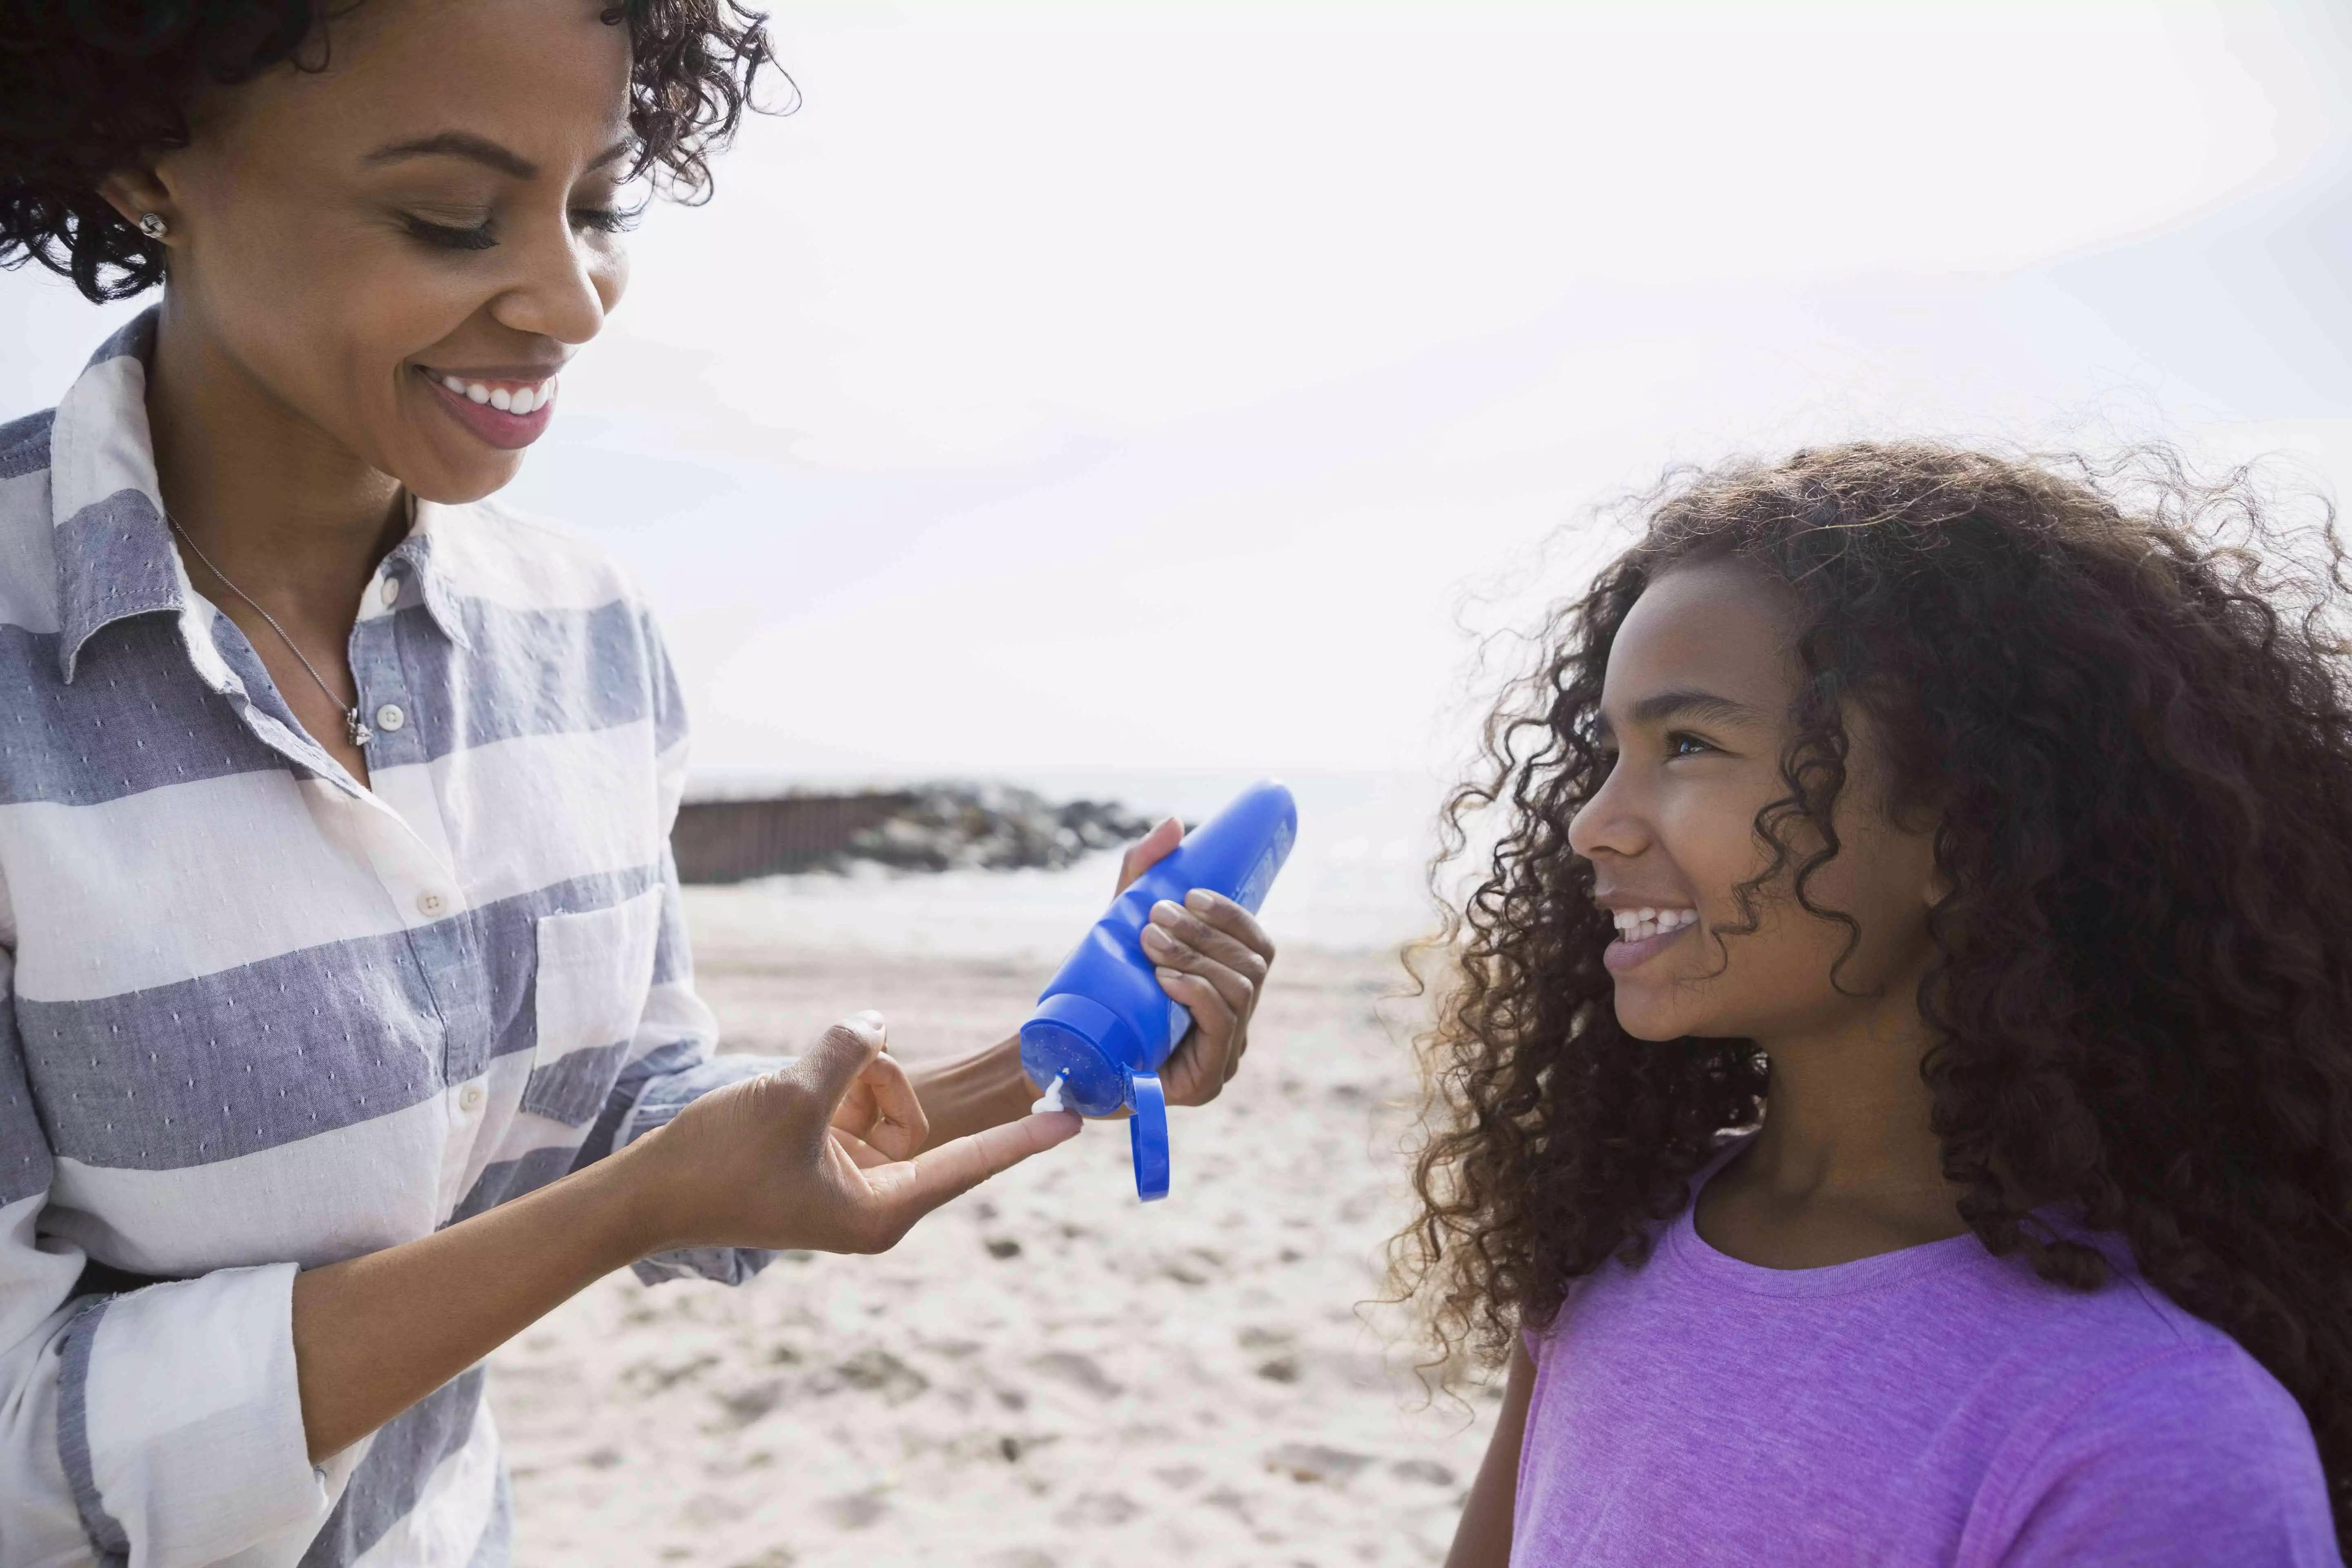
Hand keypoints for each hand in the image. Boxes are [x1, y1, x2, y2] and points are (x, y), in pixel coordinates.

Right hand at [630, 1013, 1079, 1254]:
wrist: (650, 1195)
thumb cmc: (721, 1161)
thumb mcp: (794, 1094)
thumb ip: (849, 1051)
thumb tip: (879, 1023)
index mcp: (886, 1208)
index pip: (974, 1162)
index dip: (1025, 1136)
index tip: (1075, 1120)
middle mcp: (880, 1200)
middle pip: (916, 1115)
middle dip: (870, 1082)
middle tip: (814, 1088)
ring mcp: (853, 1180)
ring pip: (881, 1101)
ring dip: (840, 1080)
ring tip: (788, 1099)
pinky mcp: (826, 1160)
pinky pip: (850, 1103)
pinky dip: (823, 1086)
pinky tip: (783, 1098)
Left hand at [1116, 818, 1278, 1105]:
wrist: (1058, 1058)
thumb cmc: (1097, 991)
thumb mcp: (1119, 926)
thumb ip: (1144, 874)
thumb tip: (1175, 823)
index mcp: (1230, 990)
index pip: (1259, 947)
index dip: (1234, 916)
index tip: (1191, 894)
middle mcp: (1236, 1026)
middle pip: (1254, 967)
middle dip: (1207, 934)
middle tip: (1157, 917)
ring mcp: (1224, 1058)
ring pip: (1241, 992)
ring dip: (1198, 957)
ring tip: (1151, 940)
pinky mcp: (1203, 1085)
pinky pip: (1221, 1028)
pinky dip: (1198, 993)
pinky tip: (1167, 978)